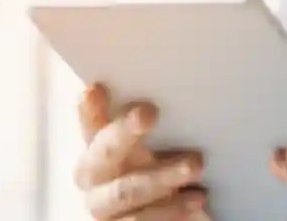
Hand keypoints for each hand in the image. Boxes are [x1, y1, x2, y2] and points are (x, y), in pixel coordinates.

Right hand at [75, 84, 211, 220]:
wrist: (162, 210)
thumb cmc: (155, 168)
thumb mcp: (152, 142)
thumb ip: (144, 118)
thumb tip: (162, 78)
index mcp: (96, 148)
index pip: (89, 122)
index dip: (90, 108)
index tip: (96, 88)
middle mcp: (93, 176)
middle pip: (104, 152)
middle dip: (125, 132)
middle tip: (149, 113)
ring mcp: (104, 208)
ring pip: (126, 191)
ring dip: (162, 177)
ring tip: (195, 165)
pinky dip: (173, 209)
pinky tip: (197, 197)